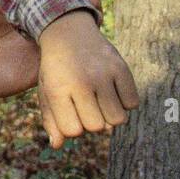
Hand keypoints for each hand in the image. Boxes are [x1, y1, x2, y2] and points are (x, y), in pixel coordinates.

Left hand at [36, 10, 139, 148]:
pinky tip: (113, 90)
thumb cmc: (56, 69)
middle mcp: (80, 82)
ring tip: (100, 100)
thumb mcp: (46, 91)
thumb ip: (51, 120)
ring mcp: (102, 74)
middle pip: (97, 127)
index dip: (74, 127)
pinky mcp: (121, 68)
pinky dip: (125, 102)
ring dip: (110, 115)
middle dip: (92, 122)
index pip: (73, 131)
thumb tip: (57, 145)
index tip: (71, 114)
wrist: (67, 32)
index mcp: (57, 89)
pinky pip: (133, 104)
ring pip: (118, 120)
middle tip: (86, 105)